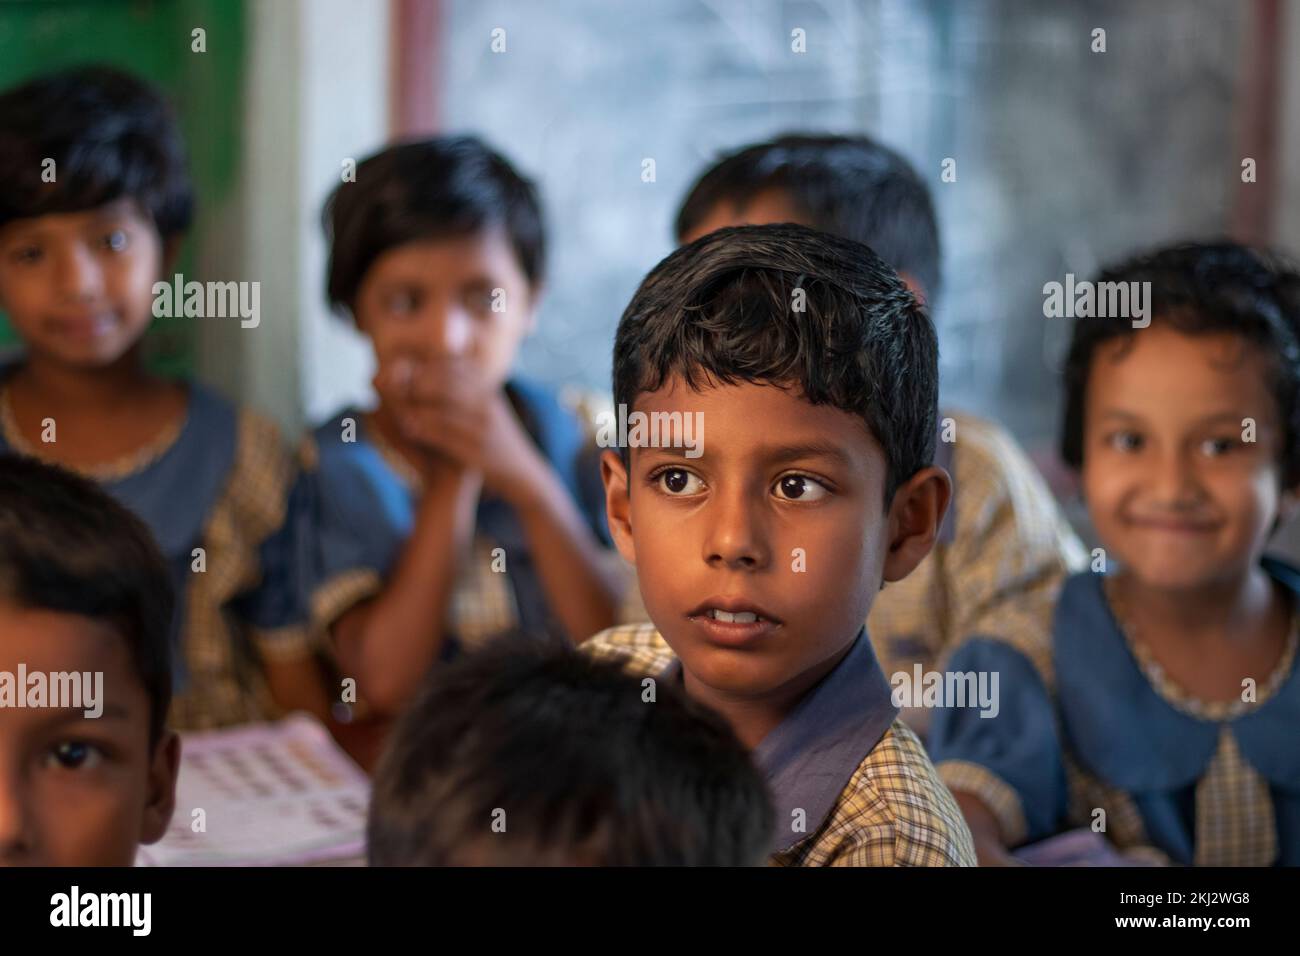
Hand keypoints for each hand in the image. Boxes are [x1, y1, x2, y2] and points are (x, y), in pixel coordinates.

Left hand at [377, 357, 545, 503]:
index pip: (456, 367)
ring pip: (442, 409)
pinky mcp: (476, 450)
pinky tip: (408, 429)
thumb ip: (473, 387)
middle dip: (418, 383)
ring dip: (416, 407)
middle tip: (395, 386)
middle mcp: (487, 405)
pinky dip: (423, 430)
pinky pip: (444, 436)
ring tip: (397, 408)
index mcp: (489, 391)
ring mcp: (482, 428)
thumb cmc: (500, 438)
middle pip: (446, 384)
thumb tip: (448, 366)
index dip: (429, 366)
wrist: (522, 471)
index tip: (408, 370)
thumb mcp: (491, 407)